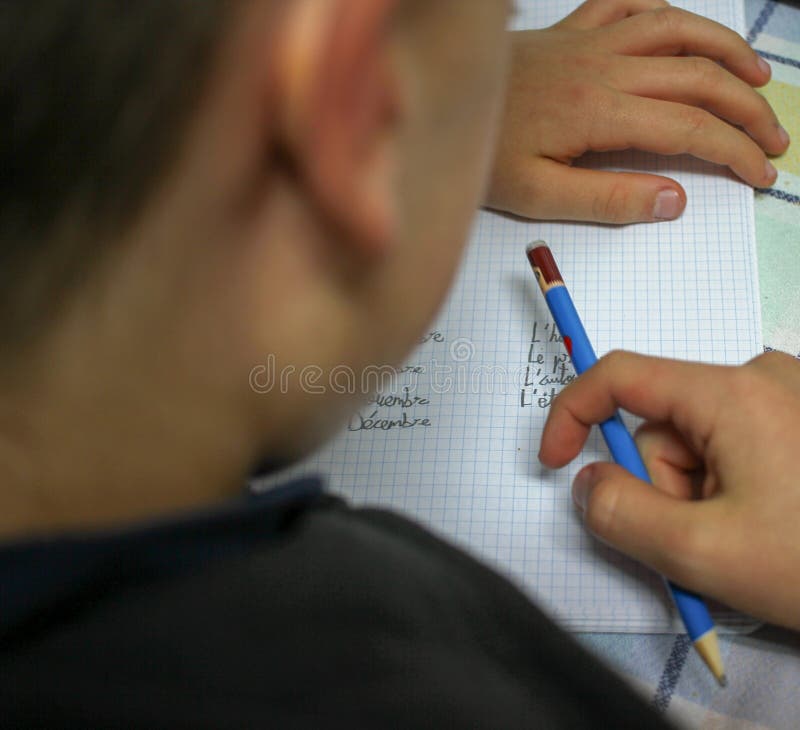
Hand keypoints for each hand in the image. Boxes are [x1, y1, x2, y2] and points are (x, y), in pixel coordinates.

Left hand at [487, 0, 789, 223]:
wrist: (432, 102)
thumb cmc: (479, 153)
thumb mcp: (536, 195)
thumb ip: (606, 198)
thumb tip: (672, 199)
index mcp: (597, 112)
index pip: (689, 129)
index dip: (735, 151)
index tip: (761, 173)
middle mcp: (602, 68)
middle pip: (698, 77)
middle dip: (747, 109)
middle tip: (774, 139)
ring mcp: (587, 42)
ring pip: (676, 30)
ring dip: (724, 50)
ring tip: (756, 77)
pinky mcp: (569, 31)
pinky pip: (626, 4)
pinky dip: (662, 10)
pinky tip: (678, 27)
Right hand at [539, 350, 799, 630]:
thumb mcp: (703, 552)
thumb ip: (621, 515)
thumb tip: (587, 483)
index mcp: (733, 392)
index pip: (620, 376)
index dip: (571, 414)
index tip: (554, 461)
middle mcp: (759, 378)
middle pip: (663, 426)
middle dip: (662, 487)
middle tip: (699, 541)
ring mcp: (784, 400)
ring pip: (696, 445)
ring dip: (695, 497)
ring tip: (741, 542)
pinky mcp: (797, 424)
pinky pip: (729, 449)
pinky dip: (723, 492)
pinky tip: (761, 529)